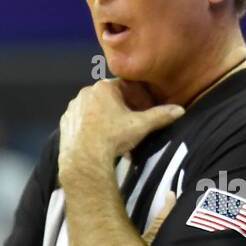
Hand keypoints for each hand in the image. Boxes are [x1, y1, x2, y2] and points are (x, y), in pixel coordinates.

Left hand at [60, 79, 183, 177]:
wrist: (85, 159)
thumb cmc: (113, 138)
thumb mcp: (141, 126)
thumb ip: (160, 115)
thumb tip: (180, 110)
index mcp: (104, 87)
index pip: (126, 87)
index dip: (137, 99)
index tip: (143, 111)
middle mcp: (86, 92)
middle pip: (109, 97)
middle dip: (121, 108)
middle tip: (131, 124)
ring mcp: (73, 107)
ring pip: (94, 108)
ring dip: (105, 116)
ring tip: (115, 135)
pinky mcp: (65, 122)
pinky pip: (82, 120)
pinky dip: (90, 126)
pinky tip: (98, 139)